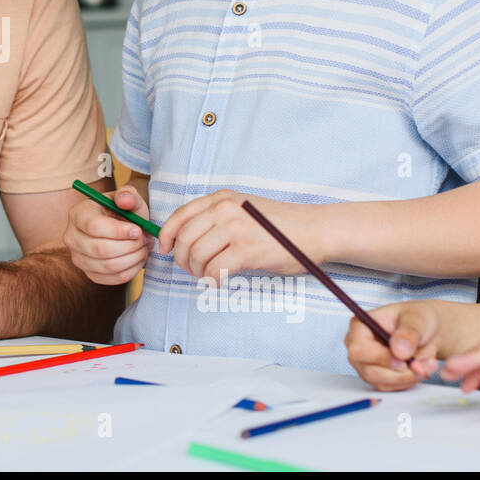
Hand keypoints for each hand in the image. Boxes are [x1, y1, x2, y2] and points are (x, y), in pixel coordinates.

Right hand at [61, 186, 151, 284]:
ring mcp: (78, 258)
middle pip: (100, 249)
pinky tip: (138, 258)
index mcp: (78, 214)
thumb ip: (128, 195)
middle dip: (130, 246)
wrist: (123, 226)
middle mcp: (72, 237)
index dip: (118, 231)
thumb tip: (125, 201)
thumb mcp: (128, 197)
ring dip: (133, 258)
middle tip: (146, 239)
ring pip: (108, 266)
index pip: (93, 226)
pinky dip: (131, 270)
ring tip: (144, 247)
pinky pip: (113, 279)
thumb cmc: (123, 210)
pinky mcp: (90, 274)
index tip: (138, 230)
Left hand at [159, 191, 325, 282]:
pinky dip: (212, 280)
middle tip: (191, 269)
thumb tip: (184, 240)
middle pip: (185, 238)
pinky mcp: (247, 250)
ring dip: (197, 271)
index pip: (180, 216)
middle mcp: (226, 209)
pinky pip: (215, 270)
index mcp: (222, 198)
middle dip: (182, 259)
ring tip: (207, 275)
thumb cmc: (278, 225)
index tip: (165, 249)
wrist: (313, 230)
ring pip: (197, 255)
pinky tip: (219, 281)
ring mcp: (236, 228)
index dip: (167, 235)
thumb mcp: (243, 209)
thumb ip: (216, 217)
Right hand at [345, 301, 443, 390]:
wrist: (428, 331)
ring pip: (381, 383)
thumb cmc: (417, 319)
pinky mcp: (378, 378)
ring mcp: (366, 364)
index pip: (359, 349)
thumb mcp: (417, 318)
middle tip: (422, 365)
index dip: (380, 358)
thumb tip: (399, 350)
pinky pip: (391, 388)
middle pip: (369, 371)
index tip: (404, 359)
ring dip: (408, 377)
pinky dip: (409, 381)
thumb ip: (408, 333)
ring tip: (426, 363)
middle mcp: (359, 347)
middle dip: (399, 373)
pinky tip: (419, 368)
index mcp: (360, 326)